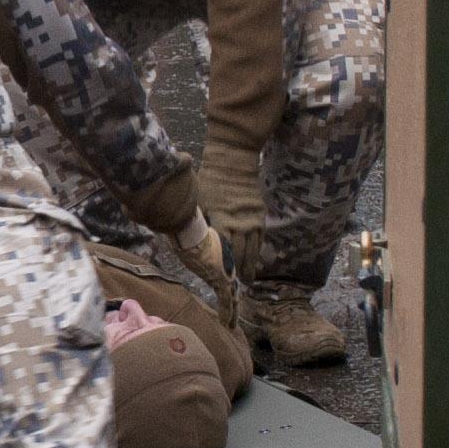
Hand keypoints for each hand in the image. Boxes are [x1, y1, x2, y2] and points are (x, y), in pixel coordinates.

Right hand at [165, 211, 242, 329]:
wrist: (190, 233)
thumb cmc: (187, 234)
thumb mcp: (194, 244)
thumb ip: (195, 251)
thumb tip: (186, 250)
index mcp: (222, 258)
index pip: (226, 279)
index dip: (227, 291)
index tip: (227, 300)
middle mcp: (228, 266)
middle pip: (232, 289)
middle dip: (232, 305)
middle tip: (233, 320)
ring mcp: (227, 273)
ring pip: (231, 296)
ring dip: (231, 312)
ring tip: (231, 325)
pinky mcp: (223, 280)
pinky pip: (227, 299)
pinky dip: (227, 312)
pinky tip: (227, 323)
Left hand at [195, 147, 265, 278]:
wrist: (234, 160)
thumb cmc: (210, 180)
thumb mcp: (197, 201)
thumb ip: (196, 222)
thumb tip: (188, 240)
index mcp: (222, 221)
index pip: (224, 252)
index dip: (224, 269)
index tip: (223, 282)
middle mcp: (240, 223)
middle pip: (241, 255)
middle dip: (239, 272)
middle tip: (237, 287)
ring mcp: (252, 219)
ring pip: (253, 249)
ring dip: (250, 265)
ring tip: (248, 278)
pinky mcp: (260, 214)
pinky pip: (260, 238)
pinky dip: (257, 250)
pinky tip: (254, 258)